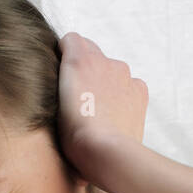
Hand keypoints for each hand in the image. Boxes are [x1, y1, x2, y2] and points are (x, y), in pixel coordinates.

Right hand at [56, 31, 147, 189]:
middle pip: (92, 51)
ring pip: (111, 69)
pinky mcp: (139, 90)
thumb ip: (59, 84)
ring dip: (104, 81)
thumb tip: (62, 83)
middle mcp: (104, 60)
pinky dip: (123, 93)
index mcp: (79, 60)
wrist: (107, 153)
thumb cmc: (74, 137)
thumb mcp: (53, 108)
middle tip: (78, 95)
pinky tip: (115, 113)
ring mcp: (124, 75)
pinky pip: (129, 84)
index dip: (65, 53)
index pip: (71, 39)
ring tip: (98, 109)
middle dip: (85, 67)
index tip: (62, 70)